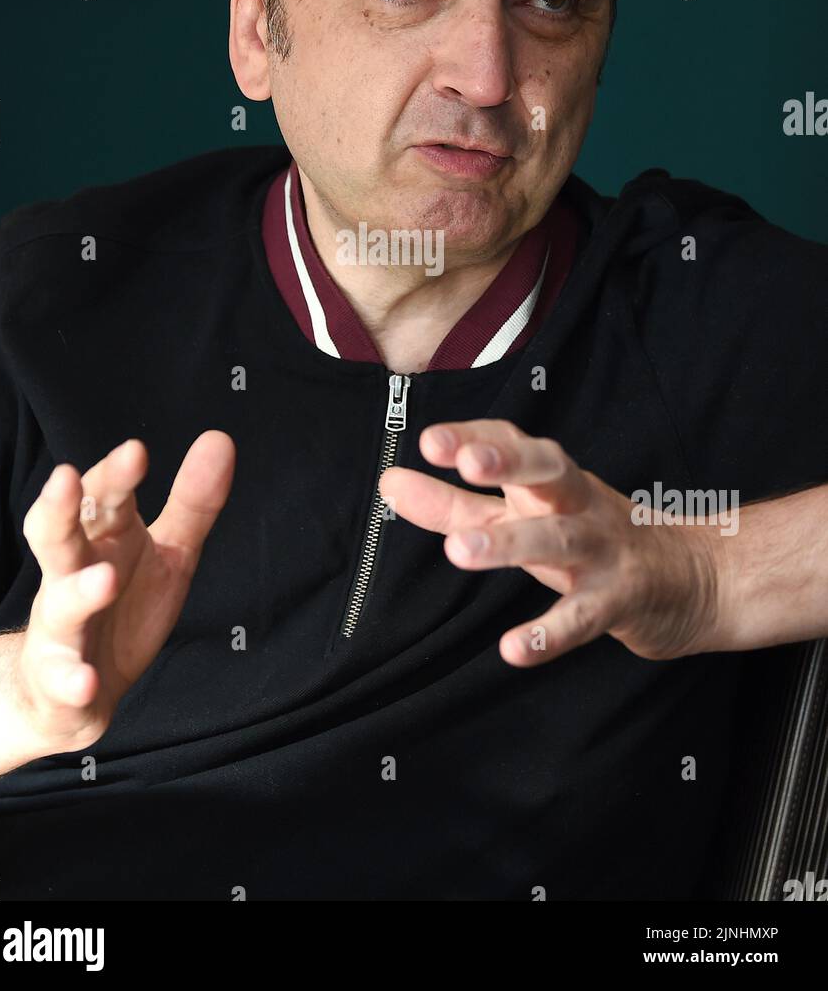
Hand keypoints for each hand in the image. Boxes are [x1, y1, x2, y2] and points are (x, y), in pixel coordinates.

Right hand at [15, 431, 234, 753]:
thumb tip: (221, 438)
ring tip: (103, 580)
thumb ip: (193, 501)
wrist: (74, 690)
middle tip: (65, 478)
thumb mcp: (169, 552)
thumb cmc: (123, 605)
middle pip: (58, 537)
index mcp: (100, 539)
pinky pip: (61, 680)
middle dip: (58, 509)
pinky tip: (87, 680)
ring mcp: (62, 628)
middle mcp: (71, 575)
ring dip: (78, 591)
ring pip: (61, 605)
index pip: (101, 497)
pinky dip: (71, 680)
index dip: (114, 474)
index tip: (136, 452)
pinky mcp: (61, 680)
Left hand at [380, 420, 719, 666]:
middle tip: (464, 463)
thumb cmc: (591, 538)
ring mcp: (602, 550)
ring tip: (458, 551)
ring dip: (511, 543)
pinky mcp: (620, 601)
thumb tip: (390, 481)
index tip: (430, 441)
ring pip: (560, 539)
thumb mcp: (524, 516)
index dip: (476, 436)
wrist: (696, 578)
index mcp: (552, 480)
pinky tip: (514, 649)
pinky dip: (551, 633)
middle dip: (508, 462)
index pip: (515, 442)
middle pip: (548, 471)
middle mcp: (577, 504)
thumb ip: (454, 504)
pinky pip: (584, 617)